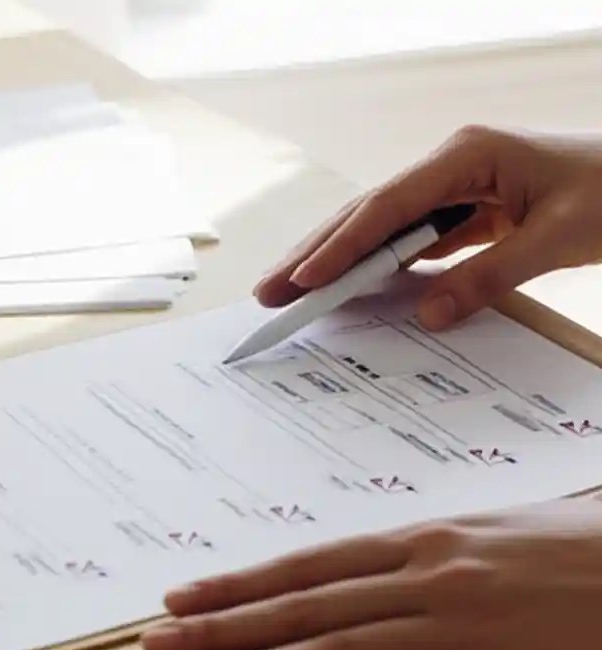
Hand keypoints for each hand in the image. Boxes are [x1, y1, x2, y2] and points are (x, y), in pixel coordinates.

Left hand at [140, 499, 601, 649]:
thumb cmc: (576, 547)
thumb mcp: (487, 534)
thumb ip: (416, 556)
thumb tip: (348, 577)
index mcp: (421, 539)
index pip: (306, 565)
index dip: (238, 584)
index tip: (181, 596)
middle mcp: (425, 577)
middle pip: (303, 607)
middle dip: (223, 626)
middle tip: (158, 641)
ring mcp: (458, 627)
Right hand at [255, 126, 601, 329]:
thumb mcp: (562, 238)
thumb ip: (493, 276)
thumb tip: (430, 315)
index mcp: (467, 154)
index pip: (388, 206)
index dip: (341, 245)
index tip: (304, 280)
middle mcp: (451, 163)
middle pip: (368, 211)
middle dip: (316, 251)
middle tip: (268, 290)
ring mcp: (457, 184)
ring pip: (382, 225)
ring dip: (338, 259)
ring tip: (293, 290)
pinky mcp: (469, 207)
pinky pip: (411, 238)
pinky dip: (378, 263)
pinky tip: (351, 285)